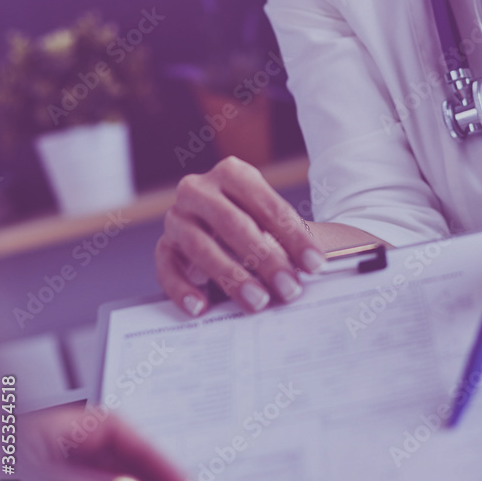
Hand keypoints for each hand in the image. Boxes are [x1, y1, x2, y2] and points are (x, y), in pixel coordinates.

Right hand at [156, 156, 326, 316]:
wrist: (233, 230)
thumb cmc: (260, 226)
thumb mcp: (275, 223)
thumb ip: (290, 241)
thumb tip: (312, 266)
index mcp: (232, 173)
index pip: (266, 205)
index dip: (294, 236)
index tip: (315, 264)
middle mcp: (199, 189)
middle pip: (232, 224)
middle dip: (265, 259)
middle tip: (289, 288)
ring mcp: (177, 217)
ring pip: (200, 246)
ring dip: (231, 277)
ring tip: (257, 301)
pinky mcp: (165, 246)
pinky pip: (167, 269)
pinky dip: (183, 289)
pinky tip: (201, 307)